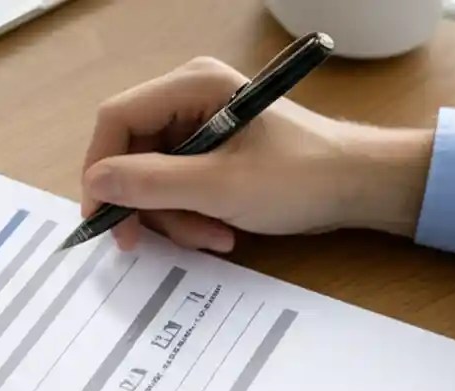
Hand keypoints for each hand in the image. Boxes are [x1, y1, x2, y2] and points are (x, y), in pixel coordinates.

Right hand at [81, 57, 433, 251]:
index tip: (100, 216)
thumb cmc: (301, 177)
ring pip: (152, 177)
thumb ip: (152, 184)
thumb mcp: (219, 187)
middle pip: (132, 153)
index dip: (100, 168)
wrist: (359, 186)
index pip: (116, 119)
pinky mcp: (211, 151)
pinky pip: (176, 186)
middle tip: (147, 242)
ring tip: (211, 236)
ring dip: (174, 217)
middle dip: (145, 203)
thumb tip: (96, 183)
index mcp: (192, 85)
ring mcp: (200, 124)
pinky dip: (191, 215)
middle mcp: (190, 97)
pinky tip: (220, 231)